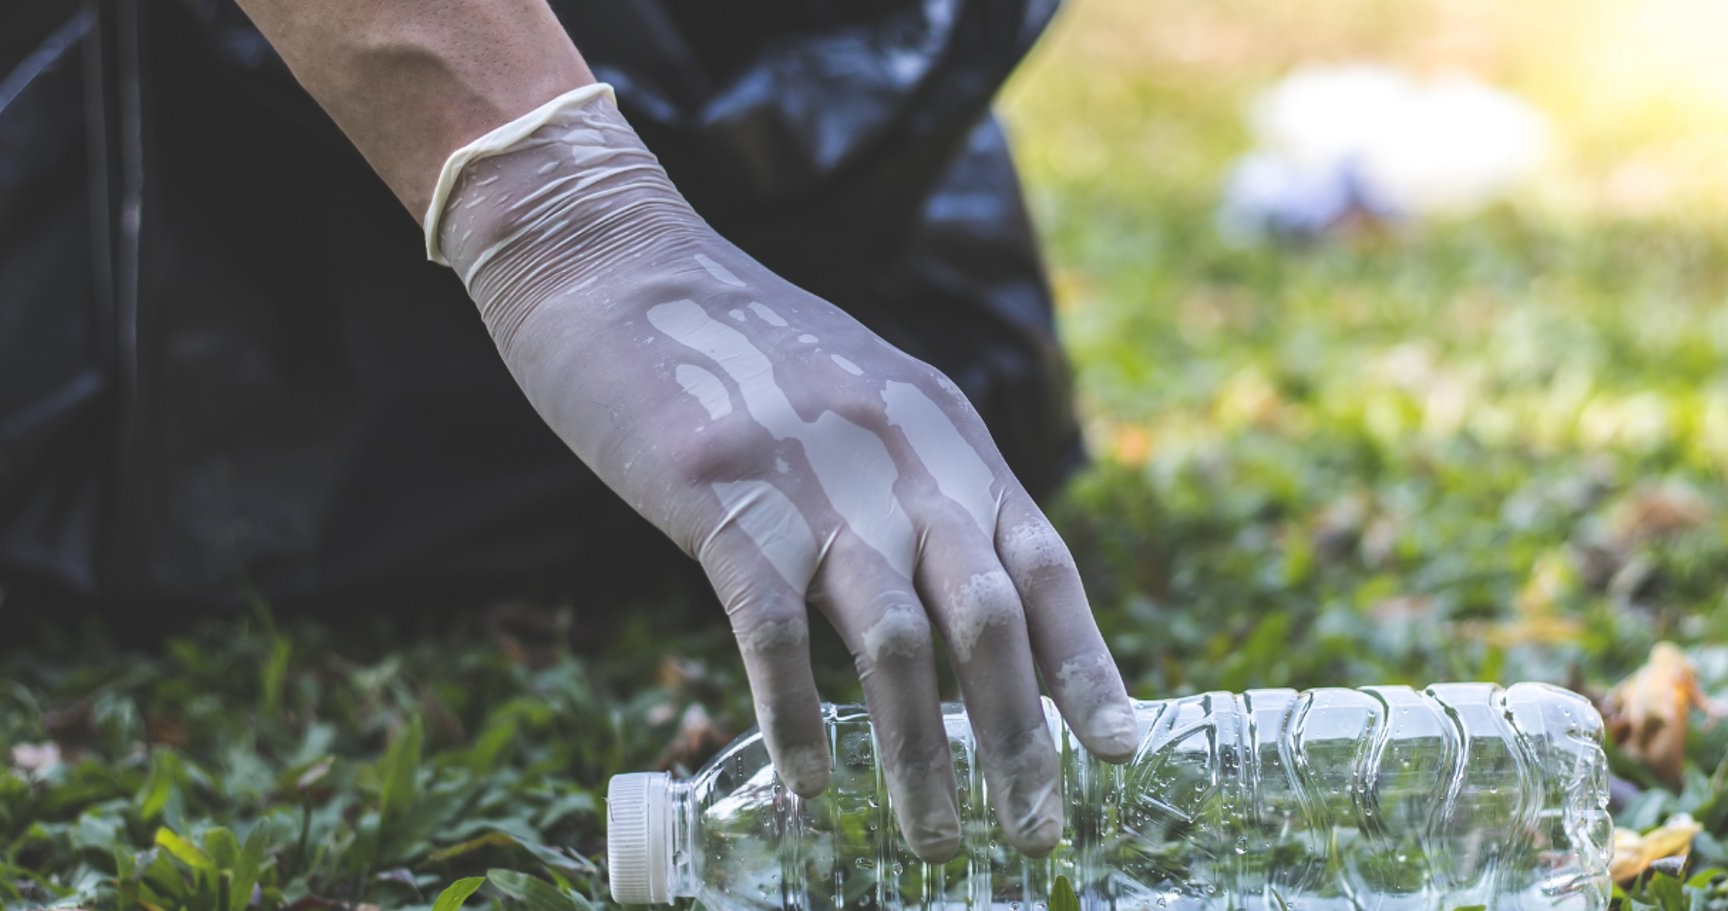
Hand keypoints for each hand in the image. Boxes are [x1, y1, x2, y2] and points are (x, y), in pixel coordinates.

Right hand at [426, 86, 1139, 860]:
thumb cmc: (731, 349)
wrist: (611, 258)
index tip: (1117, 750)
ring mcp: (810, 472)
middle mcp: (897, 450)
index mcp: (944, 428)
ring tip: (934, 837)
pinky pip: (775, 628)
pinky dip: (798, 715)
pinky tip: (808, 783)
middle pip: (986, 616)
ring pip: (894, 638)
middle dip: (1017, 738)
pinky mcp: (718, 493)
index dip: (1084, 662)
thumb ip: (917, 481)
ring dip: (918, 753)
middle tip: (1036, 834)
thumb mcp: (859, 398)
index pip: (1040, 561)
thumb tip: (967, 597)